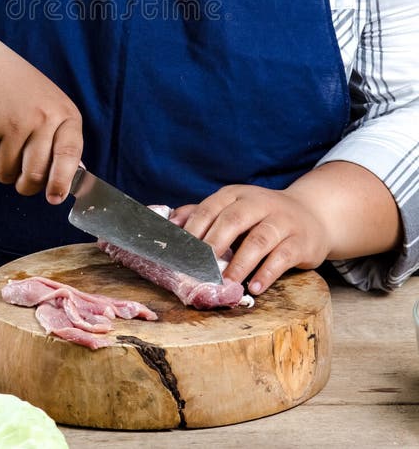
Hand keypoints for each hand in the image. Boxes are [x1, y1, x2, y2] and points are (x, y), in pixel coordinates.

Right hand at [0, 43, 82, 203]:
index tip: (55, 198)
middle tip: (23, 182)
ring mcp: (10, 123)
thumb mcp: (52, 107)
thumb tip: (74, 178)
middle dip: (27, 186)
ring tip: (5, 144)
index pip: (69, 154)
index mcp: (64, 115)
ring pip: (7, 174)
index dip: (62, 181)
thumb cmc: (23, 91)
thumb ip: (63, 140)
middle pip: (35, 175)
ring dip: (4, 171)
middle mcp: (40, 118)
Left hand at [169, 184, 329, 294]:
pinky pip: (283, 257)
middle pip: (234, 220)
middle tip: (201, 269)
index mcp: (236, 194)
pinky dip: (267, 273)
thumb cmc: (262, 217)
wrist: (312, 216)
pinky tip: (255, 287)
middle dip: (214, 244)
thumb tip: (170, 223)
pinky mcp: (300, 241)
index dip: (194, 229)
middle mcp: (259, 203)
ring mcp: (282, 221)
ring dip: (241, 263)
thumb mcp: (234, 209)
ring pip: (259, 239)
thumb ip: (203, 215)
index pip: (210, 208)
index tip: (181, 252)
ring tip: (227, 283)